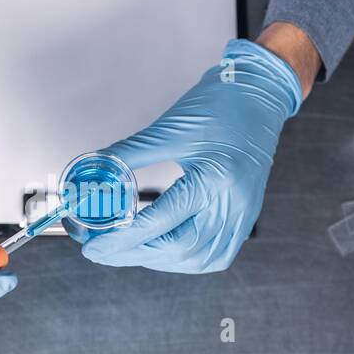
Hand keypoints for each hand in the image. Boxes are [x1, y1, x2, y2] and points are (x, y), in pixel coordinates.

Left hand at [79, 37, 303, 272]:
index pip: (159, 224)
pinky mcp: (245, 218)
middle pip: (177, 249)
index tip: (93, 246)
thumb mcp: (167, 129)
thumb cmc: (221, 104)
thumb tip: (93, 174)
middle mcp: (232, 204)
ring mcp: (243, 215)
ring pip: (197, 260)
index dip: (120, 239)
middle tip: (100, 248)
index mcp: (214, 180)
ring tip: (126, 248)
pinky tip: (162, 249)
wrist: (260, 94)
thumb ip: (126, 157)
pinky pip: (214, 255)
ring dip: (158, 259)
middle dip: (132, 254)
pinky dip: (184, 258)